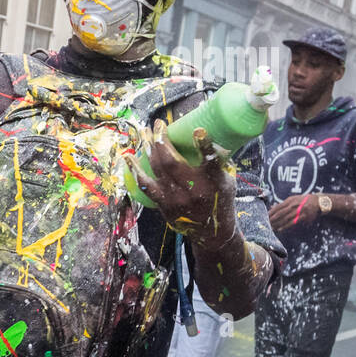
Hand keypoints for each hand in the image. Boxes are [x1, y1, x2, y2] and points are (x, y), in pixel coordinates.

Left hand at [125, 122, 236, 248]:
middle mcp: (192, 190)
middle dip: (161, 139)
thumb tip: (207, 134)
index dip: (204, 146)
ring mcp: (175, 198)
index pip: (210, 162)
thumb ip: (218, 160)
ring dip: (148, 148)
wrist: (211, 232)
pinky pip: (145, 185)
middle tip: (158, 124)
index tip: (198, 131)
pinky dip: (135, 170)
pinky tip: (128, 156)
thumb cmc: (221, 200)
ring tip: (144, 133)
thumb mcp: (228, 180)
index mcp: (213, 182)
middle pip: (171, 161)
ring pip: (156, 168)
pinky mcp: (163, 204)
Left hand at [268, 193, 319, 232]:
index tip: (265, 216)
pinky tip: (280, 229)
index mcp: (290, 200)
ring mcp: (298, 211)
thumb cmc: (303, 201)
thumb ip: (282, 204)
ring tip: (271, 227)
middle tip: (266, 223)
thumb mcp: (293, 199)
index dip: (271, 212)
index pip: (278, 207)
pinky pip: (293, 222)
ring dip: (277, 223)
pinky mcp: (303, 216)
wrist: (318, 202)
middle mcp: (293, 205)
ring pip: (285, 218)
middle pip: (280, 213)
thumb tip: (272, 207)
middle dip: (272, 219)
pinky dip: (286, 226)